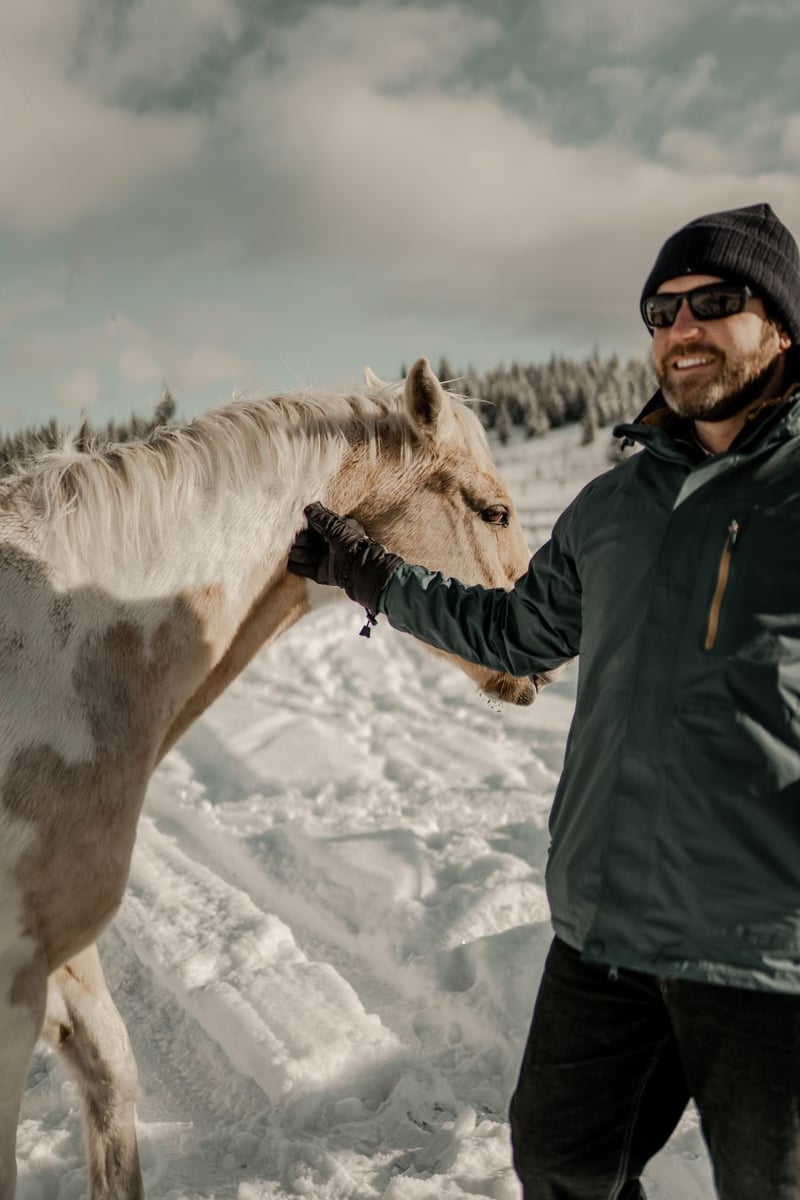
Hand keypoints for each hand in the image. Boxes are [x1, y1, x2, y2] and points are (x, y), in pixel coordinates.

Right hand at [288, 502, 403, 612]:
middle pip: (308, 541)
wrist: (360, 569)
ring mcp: (327, 560)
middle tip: (296, 540)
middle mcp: (331, 545)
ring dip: (297, 553)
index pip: (316, 527)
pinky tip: (290, 563)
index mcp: (337, 531)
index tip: (298, 526)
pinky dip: (297, 567)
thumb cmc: (352, 545)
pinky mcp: (323, 574)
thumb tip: (309, 507)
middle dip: (300, 541)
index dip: (306, 526)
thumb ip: (322, 517)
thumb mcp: (337, 526)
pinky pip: (306, 570)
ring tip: (293, 552)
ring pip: (305, 555)